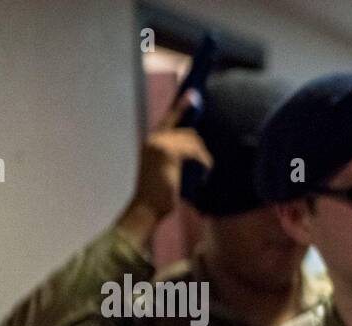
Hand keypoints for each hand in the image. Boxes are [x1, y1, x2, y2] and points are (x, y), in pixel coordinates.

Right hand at [115, 91, 213, 250]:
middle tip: (205, 166)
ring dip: (203, 160)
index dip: (182, 106)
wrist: (146, 208)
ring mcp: (160, 144)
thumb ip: (178, 157)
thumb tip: (198, 151)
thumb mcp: (169, 172)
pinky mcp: (168, 152)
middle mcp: (154, 138)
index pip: (170, 118)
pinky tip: (201, 176)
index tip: (193, 92)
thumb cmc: (159, 195)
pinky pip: (196, 152)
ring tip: (200, 176)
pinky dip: (203, 164)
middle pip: (189, 133)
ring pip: (194, 142)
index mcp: (153, 141)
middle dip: (200, 150)